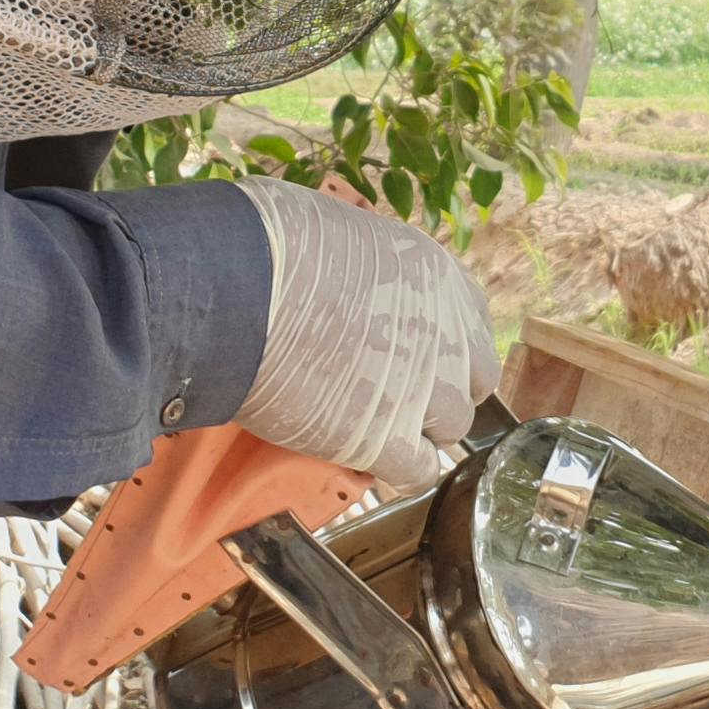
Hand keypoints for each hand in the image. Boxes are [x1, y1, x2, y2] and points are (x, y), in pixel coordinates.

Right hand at [229, 181, 502, 490]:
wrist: (237, 286)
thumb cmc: (269, 247)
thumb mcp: (347, 237)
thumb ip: (371, 273)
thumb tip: (352, 286)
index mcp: (438, 279)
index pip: (471, 332)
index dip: (440, 354)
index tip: (410, 361)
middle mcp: (446, 335)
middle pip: (468, 386)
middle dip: (433, 394)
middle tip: (383, 393)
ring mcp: (422, 390)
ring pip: (449, 430)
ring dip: (412, 430)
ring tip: (362, 420)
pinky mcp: (386, 438)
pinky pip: (417, 472)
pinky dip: (394, 468)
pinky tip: (361, 451)